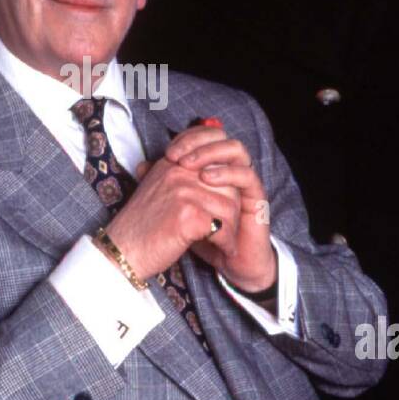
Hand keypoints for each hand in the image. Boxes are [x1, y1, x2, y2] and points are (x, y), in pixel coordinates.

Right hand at [104, 148, 242, 282]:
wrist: (123, 252)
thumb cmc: (142, 226)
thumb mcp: (157, 190)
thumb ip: (180, 177)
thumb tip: (214, 170)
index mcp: (171, 164)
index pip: (212, 150)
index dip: (227, 172)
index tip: (227, 196)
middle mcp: (177, 172)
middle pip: (227, 183)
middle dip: (232, 207)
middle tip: (229, 226)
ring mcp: (183, 192)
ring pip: (229, 206)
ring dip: (232, 228)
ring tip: (226, 241)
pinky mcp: (188, 215)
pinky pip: (222, 226)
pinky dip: (226, 242)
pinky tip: (223, 250)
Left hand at [164, 124, 275, 291]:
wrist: (227, 263)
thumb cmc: (203, 235)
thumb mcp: (178, 209)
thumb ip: (165, 186)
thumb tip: (141, 166)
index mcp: (215, 167)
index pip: (203, 136)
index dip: (186, 138)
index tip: (166, 153)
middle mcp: (231, 169)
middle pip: (221, 136)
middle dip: (197, 142)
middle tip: (176, 157)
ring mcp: (245, 182)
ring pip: (236, 150)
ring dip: (212, 154)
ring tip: (190, 167)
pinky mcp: (257, 198)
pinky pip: (248, 176)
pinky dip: (227, 174)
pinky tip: (208, 180)